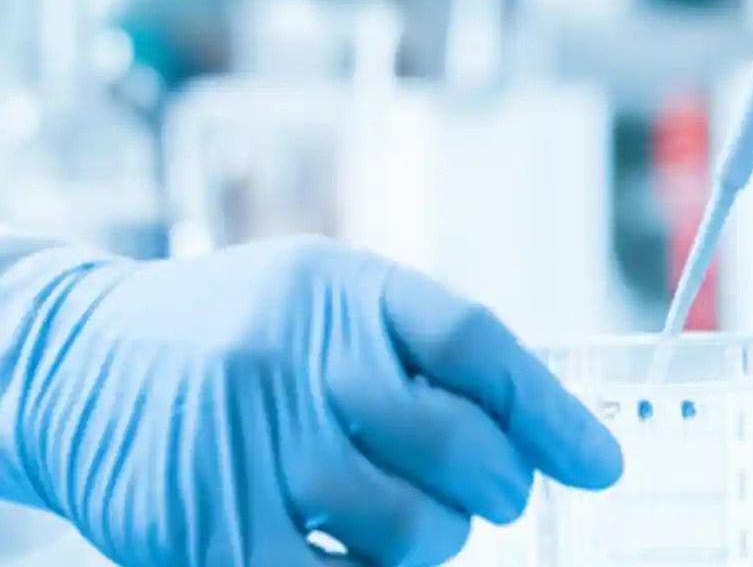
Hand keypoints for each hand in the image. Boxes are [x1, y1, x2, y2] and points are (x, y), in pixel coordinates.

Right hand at [0, 237, 622, 565]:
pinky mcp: (214, 527)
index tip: (600, 463)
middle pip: (462, 443)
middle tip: (498, 491)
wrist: (77, 355)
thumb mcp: (325, 296)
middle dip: (503, 484)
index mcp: (346, 288)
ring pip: (413, 526)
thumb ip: (415, 344)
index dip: (554, 413)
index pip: (479, 345)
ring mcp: (256, 441)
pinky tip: (357, 553)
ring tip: (412, 518)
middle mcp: (302, 356)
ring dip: (436, 537)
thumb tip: (535, 425)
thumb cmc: (233, 330)